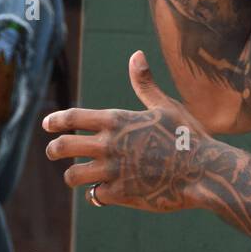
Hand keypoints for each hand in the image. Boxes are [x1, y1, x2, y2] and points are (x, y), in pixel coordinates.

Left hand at [43, 51, 209, 211]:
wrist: (204, 171)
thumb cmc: (187, 136)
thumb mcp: (166, 106)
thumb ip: (145, 84)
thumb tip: (136, 55)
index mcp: (117, 120)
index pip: (73, 118)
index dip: (56, 121)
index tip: (47, 124)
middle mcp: (109, 145)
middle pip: (62, 147)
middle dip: (54, 149)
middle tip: (54, 151)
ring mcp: (113, 171)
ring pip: (73, 176)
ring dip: (73, 176)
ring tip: (76, 176)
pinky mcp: (121, 194)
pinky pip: (96, 196)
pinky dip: (98, 194)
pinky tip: (104, 192)